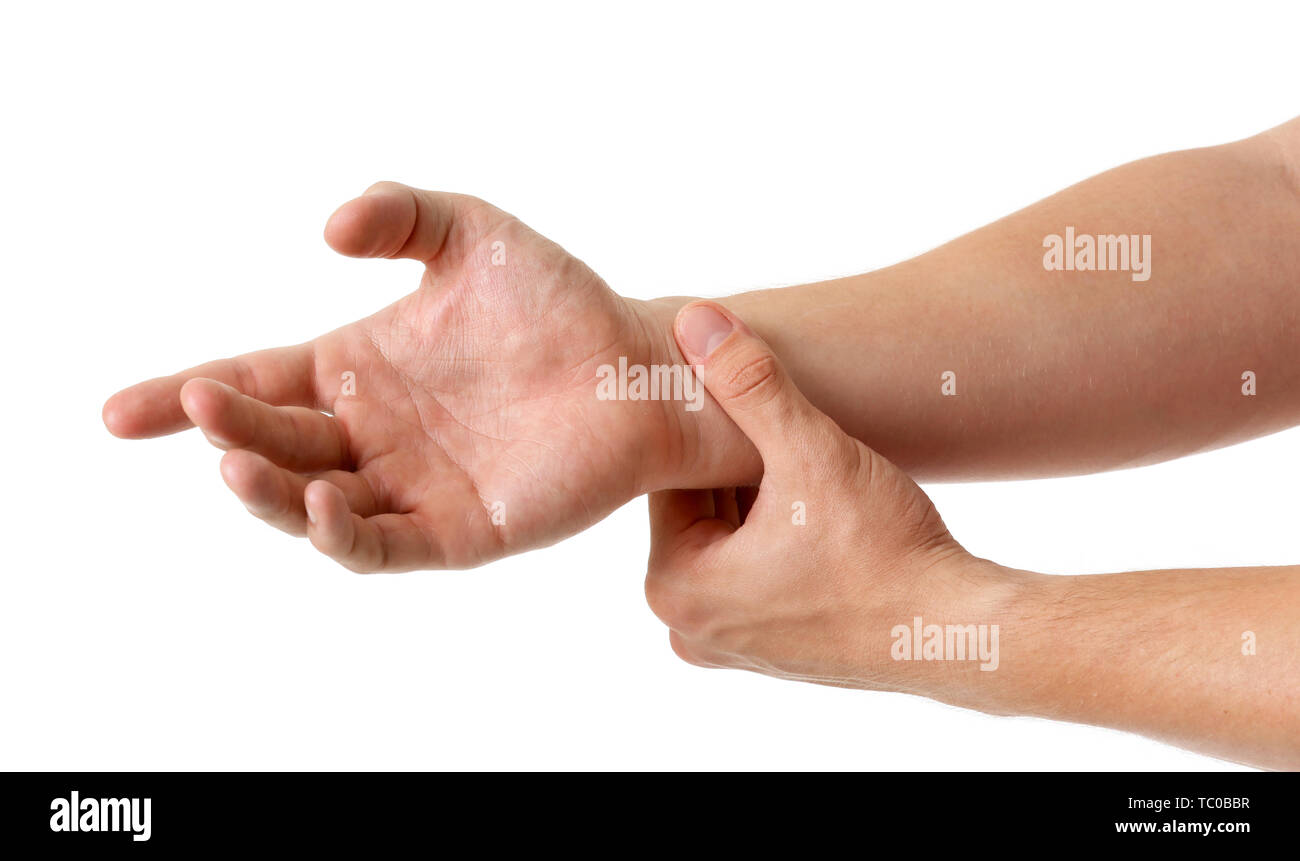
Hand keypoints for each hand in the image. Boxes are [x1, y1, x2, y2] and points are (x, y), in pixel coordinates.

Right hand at [103, 184, 753, 570]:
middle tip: (204, 408)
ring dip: (269, 490)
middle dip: (231, 429)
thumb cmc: (556, 300)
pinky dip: (342, 532)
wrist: (634, 362)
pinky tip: (319, 501)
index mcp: (358, 369)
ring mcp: (412, 486)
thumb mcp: (471, 233)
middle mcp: (373, 433)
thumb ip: (401, 214)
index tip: (120, 412)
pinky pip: (385, 544)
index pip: (256, 382)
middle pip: (276, 441)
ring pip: (314, 504)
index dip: (185, 397)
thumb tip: (326, 225)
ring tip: (238, 461)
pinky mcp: (459, 531)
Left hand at [645, 302, 1023, 693]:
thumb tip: (694, 320)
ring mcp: (728, 645)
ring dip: (760, 499)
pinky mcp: (769, 652)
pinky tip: (819, 508)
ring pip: (728, 537)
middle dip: (737, 467)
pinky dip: (777, 537)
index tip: (740, 389)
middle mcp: (688, 626)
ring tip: (808, 468)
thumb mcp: (811, 453)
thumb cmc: (886, 552)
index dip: (711, 428)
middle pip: (698, 510)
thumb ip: (750, 384)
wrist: (956, 634)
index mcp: (674, 585)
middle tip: (785, 427)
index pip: (674, 477)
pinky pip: (755, 571)